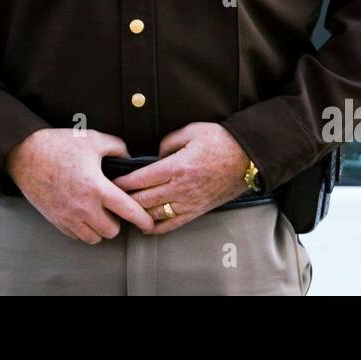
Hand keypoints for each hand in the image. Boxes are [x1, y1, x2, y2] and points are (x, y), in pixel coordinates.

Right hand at [5, 128, 156, 242]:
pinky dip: (83, 229)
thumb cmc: (59, 145)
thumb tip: (129, 158)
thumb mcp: (93, 139)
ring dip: (100, 228)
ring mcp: (68, 216)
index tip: (149, 223)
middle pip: (112, 231)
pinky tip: (83, 214)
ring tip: (99, 213)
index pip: (128, 211)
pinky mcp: (55, 220)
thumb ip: (117, 148)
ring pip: (94, 238)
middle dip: (117, 222)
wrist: (25, 153)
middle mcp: (84, 207)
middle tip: (115, 209)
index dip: (144, 219)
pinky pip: (76, 235)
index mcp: (97, 188)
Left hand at [110, 122, 250, 234]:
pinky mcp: (198, 211)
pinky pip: (173, 224)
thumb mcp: (192, 131)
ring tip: (125, 209)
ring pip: (155, 214)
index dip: (124, 183)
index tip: (112, 183)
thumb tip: (155, 155)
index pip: (142, 179)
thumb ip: (167, 142)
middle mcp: (181, 188)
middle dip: (126, 199)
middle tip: (113, 197)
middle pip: (144, 199)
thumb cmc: (221, 142)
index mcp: (178, 166)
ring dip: (138, 213)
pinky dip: (157, 227)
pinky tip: (146, 226)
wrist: (248, 158)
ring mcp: (190, 202)